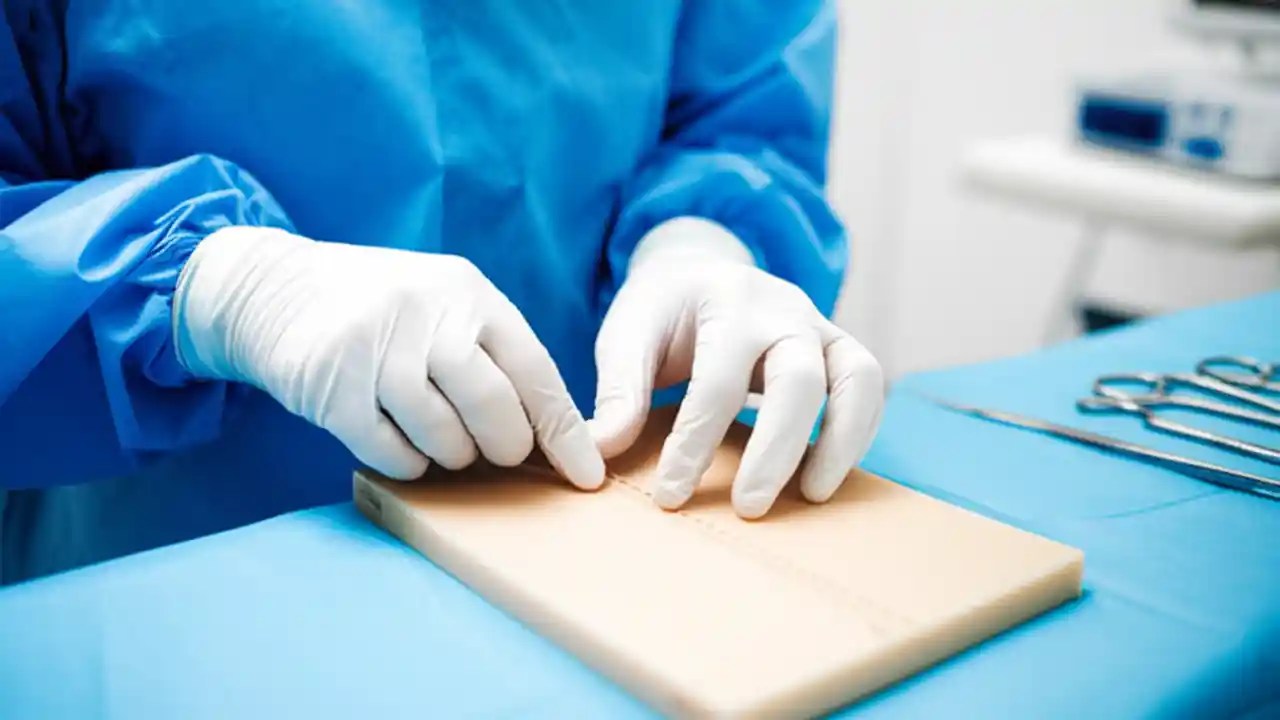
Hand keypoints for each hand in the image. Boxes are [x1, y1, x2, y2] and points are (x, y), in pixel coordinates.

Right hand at [173, 226, 603, 488]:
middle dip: (504, 448)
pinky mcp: (333, 386)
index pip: (535, 372)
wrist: (271, 288)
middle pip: (494, 409)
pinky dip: (405, 462)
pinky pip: (390, 453)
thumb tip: (554, 433)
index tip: (585, 476)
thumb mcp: (443, 303)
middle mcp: (428, 313)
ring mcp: (377, 348)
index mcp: (468, 293)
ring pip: (444, 437)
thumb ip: (492, 353)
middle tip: (493, 453)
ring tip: (437, 439)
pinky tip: (397, 442)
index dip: (565, 432)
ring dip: (450, 455)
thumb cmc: (379, 310)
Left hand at [590, 218, 883, 518]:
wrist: (699, 271)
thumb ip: (619, 391)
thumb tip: (602, 452)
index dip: (694, 443)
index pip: (717, 381)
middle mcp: (784, 309)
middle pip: (799, 380)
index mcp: (726, 300)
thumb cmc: (662, 311)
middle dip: (775, 450)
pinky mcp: (838, 350)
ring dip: (841, 442)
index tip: (669, 495)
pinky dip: (858, 433)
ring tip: (810, 497)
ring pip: (857, 378)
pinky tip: (822, 477)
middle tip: (747, 508)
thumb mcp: (627, 335)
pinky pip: (869, 389)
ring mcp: (819, 327)